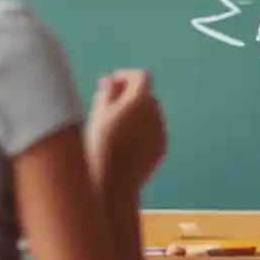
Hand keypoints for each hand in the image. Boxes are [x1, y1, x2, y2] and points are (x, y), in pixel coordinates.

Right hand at [85, 69, 166, 189]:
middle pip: (146, 95)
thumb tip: (110, 81)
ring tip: (112, 128)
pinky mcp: (161, 148)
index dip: (126, 75)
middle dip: (129, 95)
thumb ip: (107, 93)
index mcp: (140, 100)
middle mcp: (156, 113)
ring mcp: (161, 131)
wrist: (111, 183)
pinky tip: (123, 145)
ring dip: (136, 114)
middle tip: (108, 104)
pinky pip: (153, 133)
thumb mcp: (97, 115)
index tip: (112, 82)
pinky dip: (142, 131)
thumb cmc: (99, 146)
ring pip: (150, 115)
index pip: (141, 76)